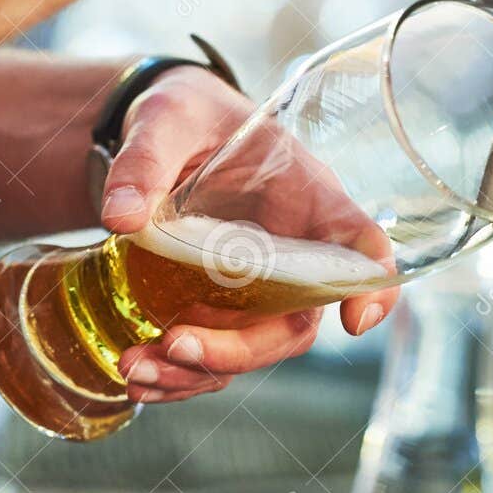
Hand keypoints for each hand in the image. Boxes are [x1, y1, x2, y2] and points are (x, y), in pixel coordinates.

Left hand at [98, 67, 396, 402]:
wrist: (161, 133)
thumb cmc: (186, 114)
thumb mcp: (166, 119)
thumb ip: (146, 159)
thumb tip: (120, 216)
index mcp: (305, 195)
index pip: (358, 243)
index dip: (371, 284)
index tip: (356, 320)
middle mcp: (293, 251)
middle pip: (298, 320)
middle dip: (243, 349)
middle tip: (176, 346)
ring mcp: (259, 286)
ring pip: (255, 348)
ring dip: (202, 372)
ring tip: (137, 370)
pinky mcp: (221, 305)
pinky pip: (216, 355)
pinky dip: (179, 377)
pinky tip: (137, 378)